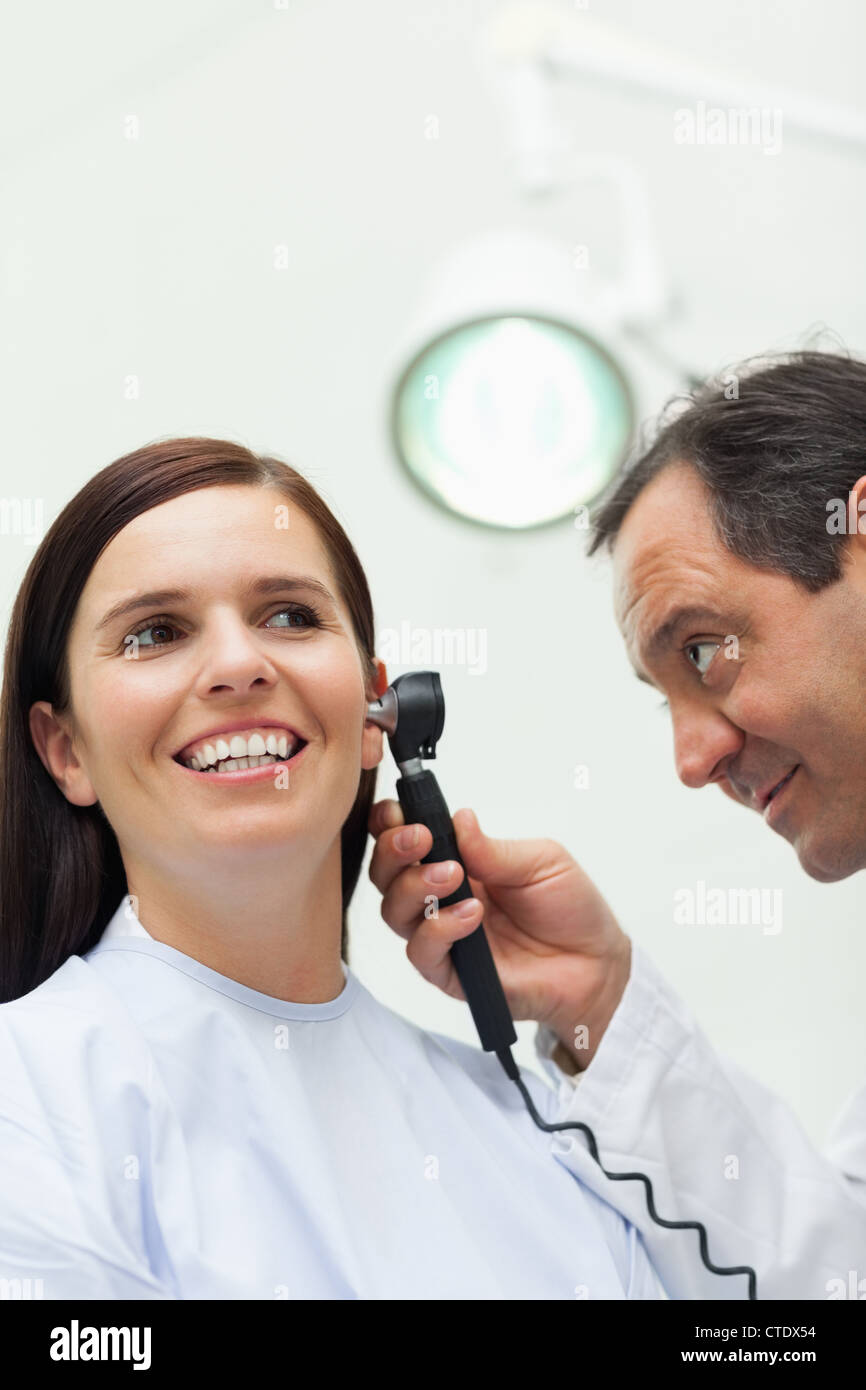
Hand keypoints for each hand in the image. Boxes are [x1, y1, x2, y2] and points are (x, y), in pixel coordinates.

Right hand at [367, 800, 631, 1069]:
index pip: (405, 841)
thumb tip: (458, 818)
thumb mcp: (540, 861)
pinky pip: (422, 952)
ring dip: (414, 886)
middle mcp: (441, 898)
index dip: (390, 824)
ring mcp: (443, 936)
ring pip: (394, 912)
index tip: (400, 812)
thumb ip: (493, 847)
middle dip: (393, 850)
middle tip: (421, 839)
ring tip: (454, 875)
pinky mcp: (451, 973)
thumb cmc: (569, 908)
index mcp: (457, 862)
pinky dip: (439, 928)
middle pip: (385, 874)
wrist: (596, 963)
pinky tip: (470, 914)